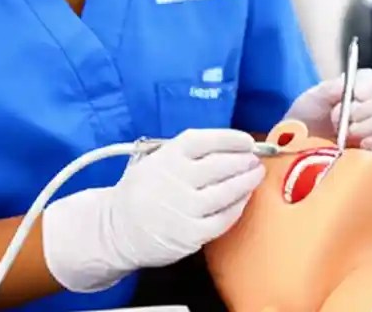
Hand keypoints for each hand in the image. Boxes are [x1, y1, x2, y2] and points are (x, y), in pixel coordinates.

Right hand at [42, 128, 264, 292]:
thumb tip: (232, 148)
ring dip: (247, 182)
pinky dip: (238, 207)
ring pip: (227, 192)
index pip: (206, 140)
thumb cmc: (143, 191)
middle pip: (222, 165)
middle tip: (256, 160)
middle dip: (245, 161)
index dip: (231, 138)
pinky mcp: (191, 233)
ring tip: (256, 176)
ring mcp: (184, 208)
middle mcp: (176, 180)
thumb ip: (188, 154)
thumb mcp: (155, 161)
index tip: (247, 141)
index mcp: (167, 157)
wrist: (115, 229)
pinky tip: (242, 199)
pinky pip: (224, 218)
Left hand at [283, 68, 371, 150]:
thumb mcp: (311, 101)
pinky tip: (360, 146)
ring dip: (367, 127)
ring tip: (344, 135)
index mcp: (357, 88)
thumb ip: (328, 90)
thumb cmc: (306, 121)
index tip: (356, 94)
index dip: (368, 85)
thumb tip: (345, 84)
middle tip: (337, 119)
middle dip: (362, 110)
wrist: (301, 151)